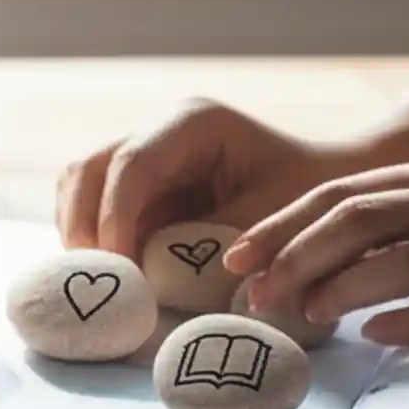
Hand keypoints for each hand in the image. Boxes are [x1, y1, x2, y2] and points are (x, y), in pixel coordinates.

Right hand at [55, 98, 367, 259]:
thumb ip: (209, 247)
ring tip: (100, 281)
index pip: (131, 166)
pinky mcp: (142, 189)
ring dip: (80, 233)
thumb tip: (151, 285)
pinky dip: (95, 241)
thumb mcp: (269, 219)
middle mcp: (159, 132)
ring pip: (81, 185)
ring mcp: (146, 158)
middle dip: (82, 224)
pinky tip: (112, 275)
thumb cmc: (308, 195)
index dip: (113, 219)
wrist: (328, 184)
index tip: (119, 270)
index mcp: (193, 123)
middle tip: (95, 279)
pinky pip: (96, 210)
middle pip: (89, 169)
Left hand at [225, 153, 408, 346]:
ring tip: (304, 316)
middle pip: (364, 220)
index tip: (236, 256)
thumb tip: (316, 248)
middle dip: (298, 257)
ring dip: (344, 289)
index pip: (345, 192)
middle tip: (257, 296)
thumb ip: (404, 211)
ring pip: (408, 261)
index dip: (284, 224)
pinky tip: (376, 336)